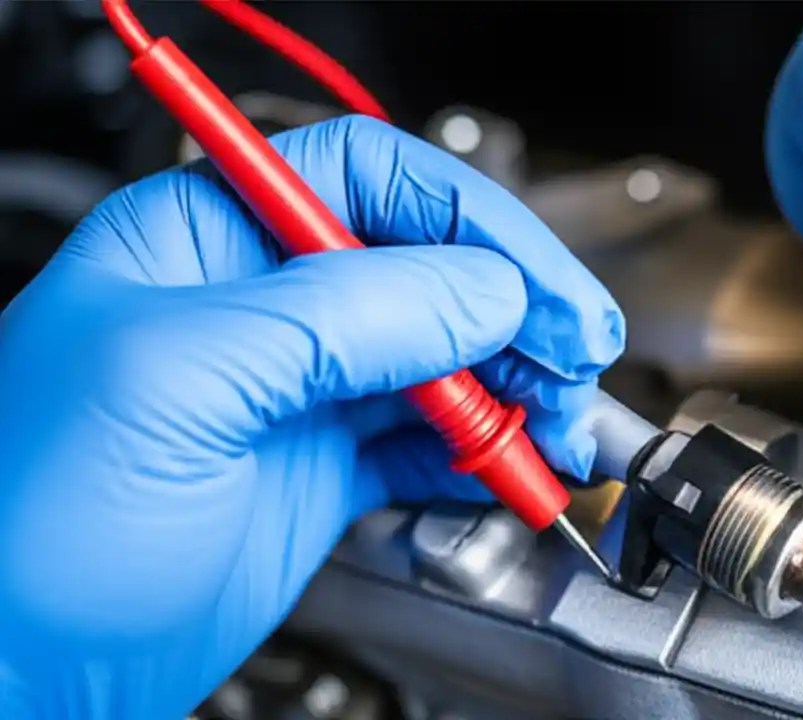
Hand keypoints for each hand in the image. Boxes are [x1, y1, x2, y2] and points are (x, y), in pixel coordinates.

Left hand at [0, 115, 622, 718]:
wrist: (7, 669)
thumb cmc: (22, 521)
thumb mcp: (178, 381)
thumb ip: (344, 319)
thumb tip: (485, 292)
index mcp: (211, 239)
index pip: (371, 180)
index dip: (472, 222)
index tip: (537, 290)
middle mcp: (265, 302)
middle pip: (427, 266)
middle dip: (515, 309)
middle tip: (575, 358)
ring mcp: (300, 388)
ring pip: (445, 356)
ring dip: (517, 385)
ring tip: (557, 425)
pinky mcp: (323, 468)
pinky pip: (431, 443)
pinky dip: (486, 454)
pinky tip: (514, 467)